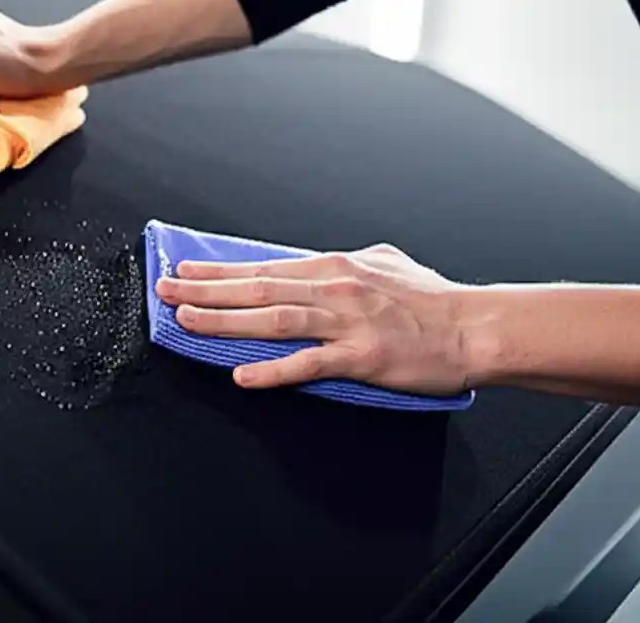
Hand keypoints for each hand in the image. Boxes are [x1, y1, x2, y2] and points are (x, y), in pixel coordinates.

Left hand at [154, 243, 480, 395]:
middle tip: (165, 291)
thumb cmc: (432, 300)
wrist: (474, 328)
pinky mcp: (360, 356)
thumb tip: (316, 266)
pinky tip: (241, 375)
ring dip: (224, 321)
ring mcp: (345, 322)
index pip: (263, 266)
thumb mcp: (383, 265)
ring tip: (186, 322)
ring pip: (272, 319)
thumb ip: (344, 267)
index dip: (220, 270)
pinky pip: (307, 363)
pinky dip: (272, 369)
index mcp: (334, 267)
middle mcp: (333, 288)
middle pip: (257, 288)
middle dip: (205, 290)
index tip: (185, 270)